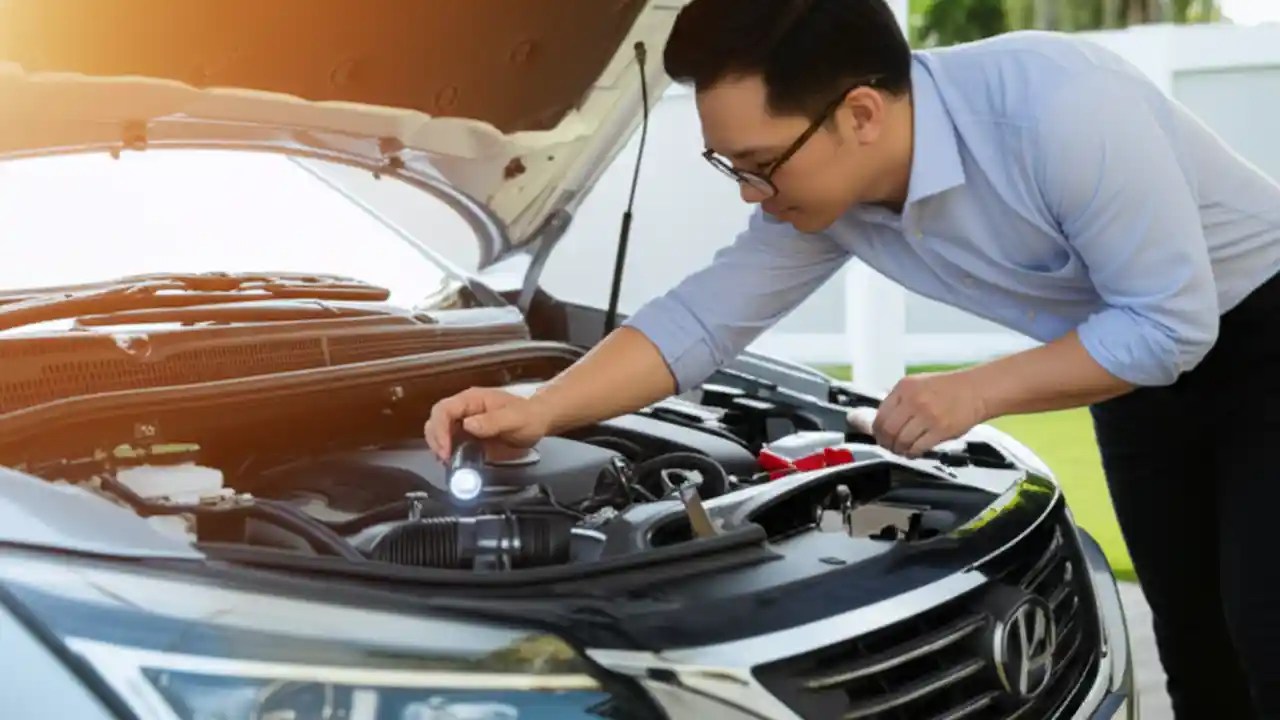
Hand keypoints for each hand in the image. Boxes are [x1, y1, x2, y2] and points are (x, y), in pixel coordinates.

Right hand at [423, 387, 553, 460]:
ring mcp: (463, 421)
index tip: (445, 451)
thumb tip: (467, 425)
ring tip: (449, 463)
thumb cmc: (528, 417)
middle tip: (445, 460)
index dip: (440, 430)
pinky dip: (447, 452)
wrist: (538, 421)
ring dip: (439, 447)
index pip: (444, 410)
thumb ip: (492, 421)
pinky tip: (454, 462)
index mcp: (472, 399)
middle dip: (436, 440)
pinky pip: (449, 441)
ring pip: (438, 431)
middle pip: (436, 420)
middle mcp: (463, 408)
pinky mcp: (466, 434)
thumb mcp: (515, 419)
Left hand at [871, 371, 989, 457]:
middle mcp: (913, 401)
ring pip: (901, 441)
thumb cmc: (947, 388)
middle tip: (889, 447)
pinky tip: (913, 452)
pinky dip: (912, 453)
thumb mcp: (918, 384)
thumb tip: (884, 421)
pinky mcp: (940, 430)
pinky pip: (918, 447)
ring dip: (898, 450)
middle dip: (885, 443)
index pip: (880, 415)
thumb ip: (900, 400)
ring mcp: (927, 416)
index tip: (880, 436)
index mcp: (904, 388)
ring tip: (901, 451)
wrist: (976, 390)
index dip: (877, 430)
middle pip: (888, 430)